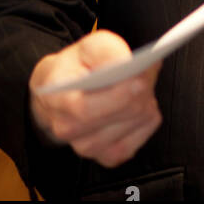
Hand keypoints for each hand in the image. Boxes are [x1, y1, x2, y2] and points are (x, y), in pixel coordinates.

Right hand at [28, 30, 162, 167]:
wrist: (62, 92)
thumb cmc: (76, 66)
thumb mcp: (87, 46)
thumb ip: (105, 51)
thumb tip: (124, 62)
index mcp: (57, 99)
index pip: (89, 108)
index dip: (120, 91)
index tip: (140, 73)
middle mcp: (68, 129)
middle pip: (122, 112)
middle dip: (142, 86)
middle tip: (147, 68)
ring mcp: (88, 147)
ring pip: (137, 121)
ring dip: (146, 99)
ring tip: (138, 83)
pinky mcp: (108, 156)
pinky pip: (143, 135)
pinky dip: (147, 116)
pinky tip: (137, 103)